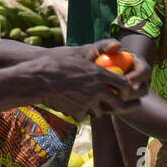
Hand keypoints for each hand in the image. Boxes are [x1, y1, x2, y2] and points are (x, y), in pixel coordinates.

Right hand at [33, 41, 147, 119]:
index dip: (126, 88)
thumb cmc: (57, 63)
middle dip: (120, 105)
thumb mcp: (79, 56)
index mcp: (99, 74)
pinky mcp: (77, 112)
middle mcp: (96, 90)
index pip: (122, 84)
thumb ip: (97, 59)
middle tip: (120, 105)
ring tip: (95, 106)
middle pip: (117, 102)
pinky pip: (84, 116)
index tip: (125, 90)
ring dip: (99, 109)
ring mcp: (87, 102)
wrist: (40, 79)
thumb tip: (116, 49)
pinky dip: (82, 113)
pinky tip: (77, 108)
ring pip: (101, 111)